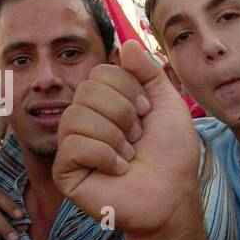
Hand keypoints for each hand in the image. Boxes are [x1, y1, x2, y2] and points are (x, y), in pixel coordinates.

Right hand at [53, 39, 202, 236]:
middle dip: (123, 113)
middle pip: (87, 90)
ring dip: (114, 136)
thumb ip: (148, 71)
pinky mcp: (65, 171)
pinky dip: (104, 155)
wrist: (173, 195)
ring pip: (77, 116)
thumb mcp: (167, 103)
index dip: (128, 89)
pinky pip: (73, 145)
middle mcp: (84, 119)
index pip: (100, 72)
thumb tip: (125, 44)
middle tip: (137, 138)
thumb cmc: (171, 154)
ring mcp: (71, 145)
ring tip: (128, 155)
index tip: (147, 113)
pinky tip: (118, 169)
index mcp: (104, 102)